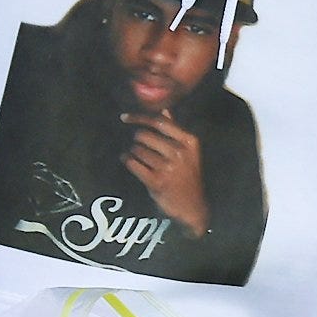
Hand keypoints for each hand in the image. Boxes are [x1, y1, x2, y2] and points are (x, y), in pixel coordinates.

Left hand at [120, 108, 209, 234]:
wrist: (192, 206)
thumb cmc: (187, 176)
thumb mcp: (188, 151)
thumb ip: (175, 130)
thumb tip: (165, 110)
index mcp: (189, 142)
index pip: (159, 122)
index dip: (139, 117)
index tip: (125, 118)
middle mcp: (180, 153)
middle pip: (144, 135)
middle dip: (136, 139)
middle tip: (138, 146)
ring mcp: (168, 168)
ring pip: (137, 149)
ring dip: (132, 152)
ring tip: (137, 158)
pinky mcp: (156, 181)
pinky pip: (132, 163)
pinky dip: (126, 160)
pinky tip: (128, 161)